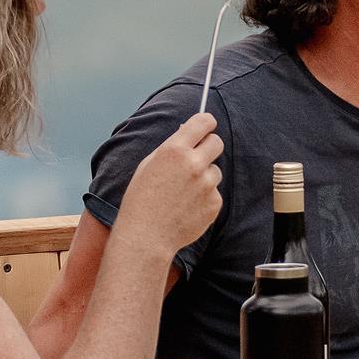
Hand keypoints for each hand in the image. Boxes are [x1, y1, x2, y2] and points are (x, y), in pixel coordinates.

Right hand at [113, 112, 225, 256]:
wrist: (145, 236)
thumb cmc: (141, 199)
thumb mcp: (148, 165)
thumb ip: (171, 146)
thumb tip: (188, 129)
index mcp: (174, 150)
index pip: (203, 122)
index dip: (206, 123)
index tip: (206, 126)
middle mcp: (194, 164)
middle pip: (217, 142)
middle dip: (208, 146)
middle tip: (197, 157)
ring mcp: (207, 184)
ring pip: (215, 170)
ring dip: (204, 176)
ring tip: (182, 192)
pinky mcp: (215, 202)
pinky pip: (214, 192)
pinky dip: (204, 197)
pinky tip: (186, 206)